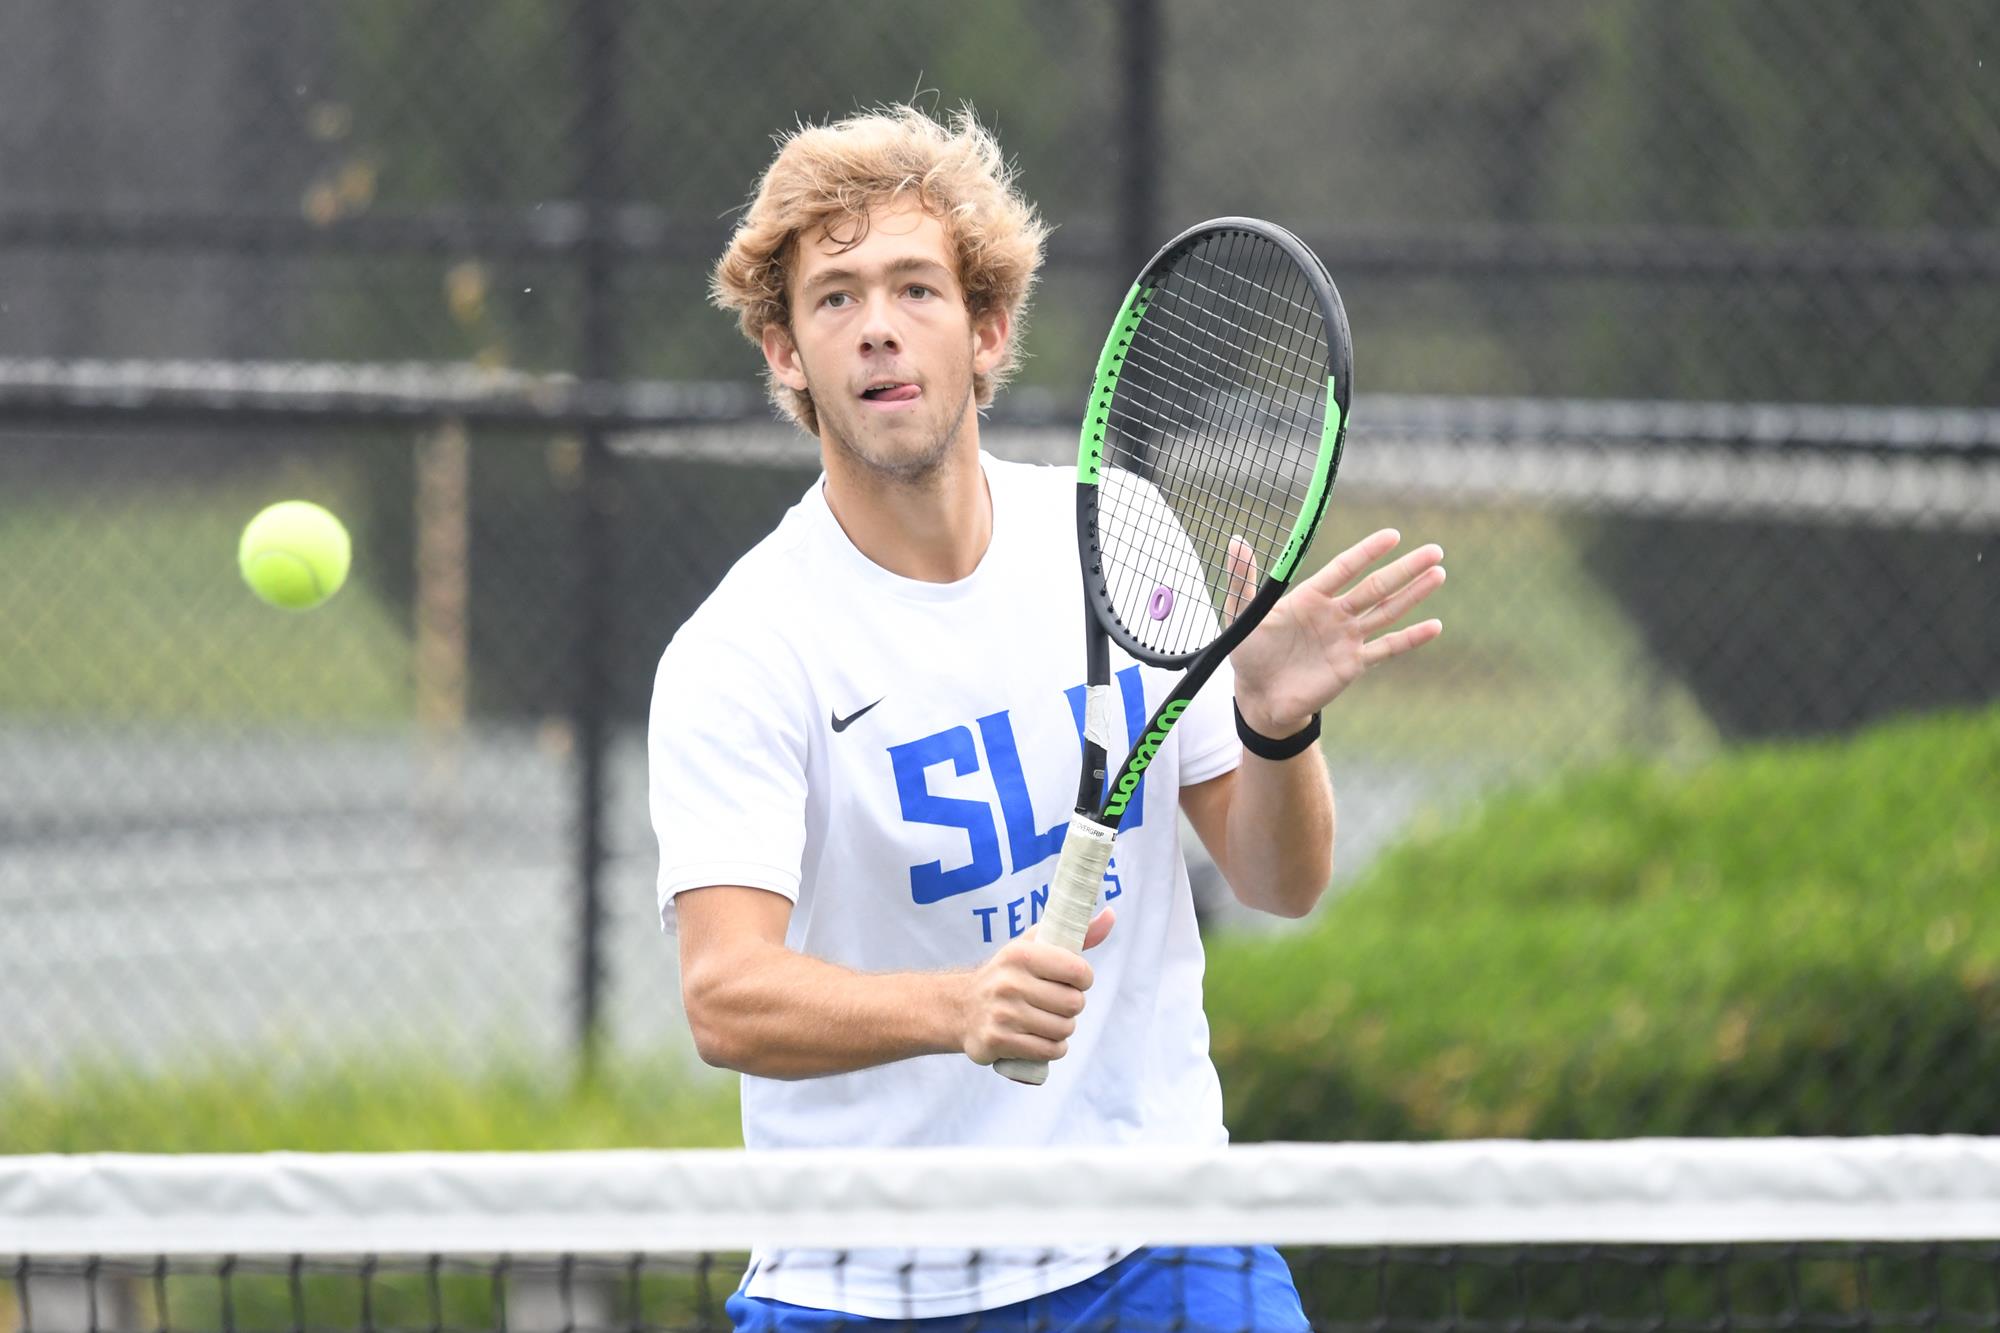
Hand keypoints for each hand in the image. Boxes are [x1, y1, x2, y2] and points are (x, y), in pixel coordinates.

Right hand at [958, 908, 1114, 1065]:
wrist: (961, 1007)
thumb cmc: (1008, 974)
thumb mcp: (1034, 946)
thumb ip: (1075, 932)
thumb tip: (1111, 915)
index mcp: (1021, 954)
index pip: (1078, 970)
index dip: (1083, 979)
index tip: (1072, 980)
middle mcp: (1010, 982)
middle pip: (1074, 1004)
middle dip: (1071, 1007)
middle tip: (1056, 1003)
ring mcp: (1003, 1013)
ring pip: (1063, 1030)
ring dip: (1062, 1030)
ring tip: (1046, 1021)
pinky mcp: (998, 1041)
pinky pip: (1048, 1051)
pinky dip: (1052, 1049)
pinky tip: (1040, 1039)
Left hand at [1228, 528, 1444, 734]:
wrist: (1258, 698)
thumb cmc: (1248, 653)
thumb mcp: (1241, 615)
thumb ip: (1243, 580)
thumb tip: (1237, 541)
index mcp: (1310, 597)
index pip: (1345, 568)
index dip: (1367, 552)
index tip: (1393, 536)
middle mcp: (1334, 613)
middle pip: (1376, 586)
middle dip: (1405, 569)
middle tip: (1435, 551)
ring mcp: (1347, 638)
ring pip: (1387, 612)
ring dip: (1414, 594)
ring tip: (1439, 573)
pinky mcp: (1354, 664)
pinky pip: (1387, 648)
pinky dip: (1411, 638)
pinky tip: (1435, 626)